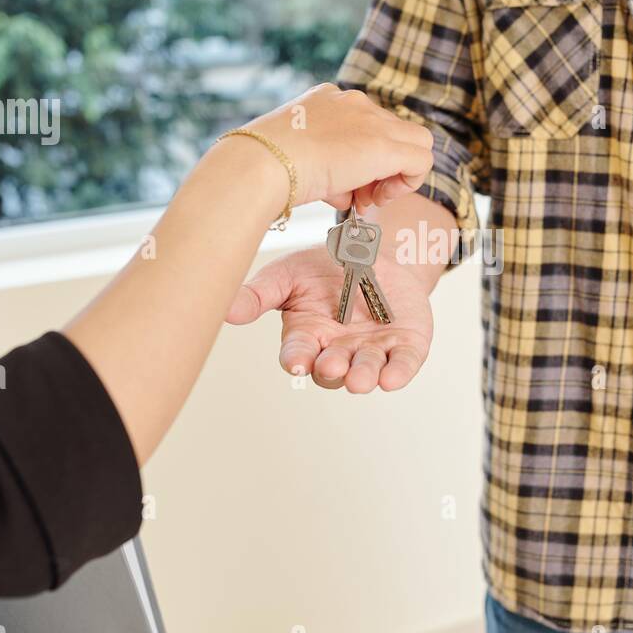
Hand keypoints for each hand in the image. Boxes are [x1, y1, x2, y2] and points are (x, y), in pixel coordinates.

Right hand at [226, 246, 432, 392]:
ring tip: (360, 380)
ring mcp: (372, 351)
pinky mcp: (405, 346)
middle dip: (332, 370)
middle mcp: (338, 350)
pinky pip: (402, 364)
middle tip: (330, 366)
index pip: (298, 354)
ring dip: (363, 377)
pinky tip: (392, 379)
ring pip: (367, 370)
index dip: (296, 359)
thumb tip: (226, 310)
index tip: (295, 363)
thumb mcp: (290, 272)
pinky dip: (398, 373)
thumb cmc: (326, 267)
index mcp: (307, 336)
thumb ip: (261, 293)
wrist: (376, 252)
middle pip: (332, 369)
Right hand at [241, 83, 432, 210]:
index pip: (365, 126)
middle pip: (392, 133)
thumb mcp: (299, 160)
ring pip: (414, 141)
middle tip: (362, 197)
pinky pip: (422, 160)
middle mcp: (353, 102)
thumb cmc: (268, 168)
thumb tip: (347, 192)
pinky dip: (409, 182)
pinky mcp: (384, 144)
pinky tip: (380, 197)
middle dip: (381, 168)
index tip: (347, 185)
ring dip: (397, 175)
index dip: (362, 160)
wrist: (261, 164)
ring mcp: (371, 120)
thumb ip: (329, 170)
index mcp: (328, 99)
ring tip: (368, 199)